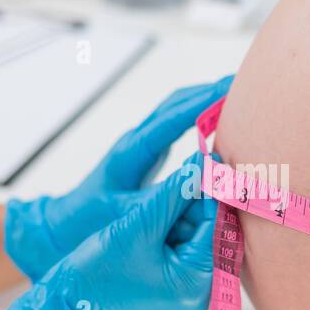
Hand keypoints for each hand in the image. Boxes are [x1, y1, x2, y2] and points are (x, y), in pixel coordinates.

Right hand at [2, 155, 212, 309]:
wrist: (70, 299)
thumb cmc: (99, 269)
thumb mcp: (139, 224)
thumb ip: (174, 194)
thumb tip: (202, 165)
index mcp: (196, 284)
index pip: (215, 227)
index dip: (211, 190)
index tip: (208, 158)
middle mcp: (201, 292)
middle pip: (209, 232)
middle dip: (196, 201)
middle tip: (193, 165)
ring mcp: (189, 290)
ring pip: (195, 236)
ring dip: (182, 211)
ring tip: (170, 190)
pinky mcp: (176, 284)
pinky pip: (183, 247)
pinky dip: (172, 227)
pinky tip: (158, 210)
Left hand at [4, 76, 231, 280]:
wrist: (63, 226)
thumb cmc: (89, 222)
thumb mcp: (125, 215)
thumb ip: (162, 201)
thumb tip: (202, 186)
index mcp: (131, 152)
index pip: (171, 119)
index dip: (202, 103)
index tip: (231, 89)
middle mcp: (137, 141)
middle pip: (177, 104)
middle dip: (211, 92)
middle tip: (246, 83)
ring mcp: (143, 144)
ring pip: (178, 111)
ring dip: (208, 101)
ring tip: (242, 95)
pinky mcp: (149, 153)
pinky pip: (179, 127)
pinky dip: (202, 119)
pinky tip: (224, 122)